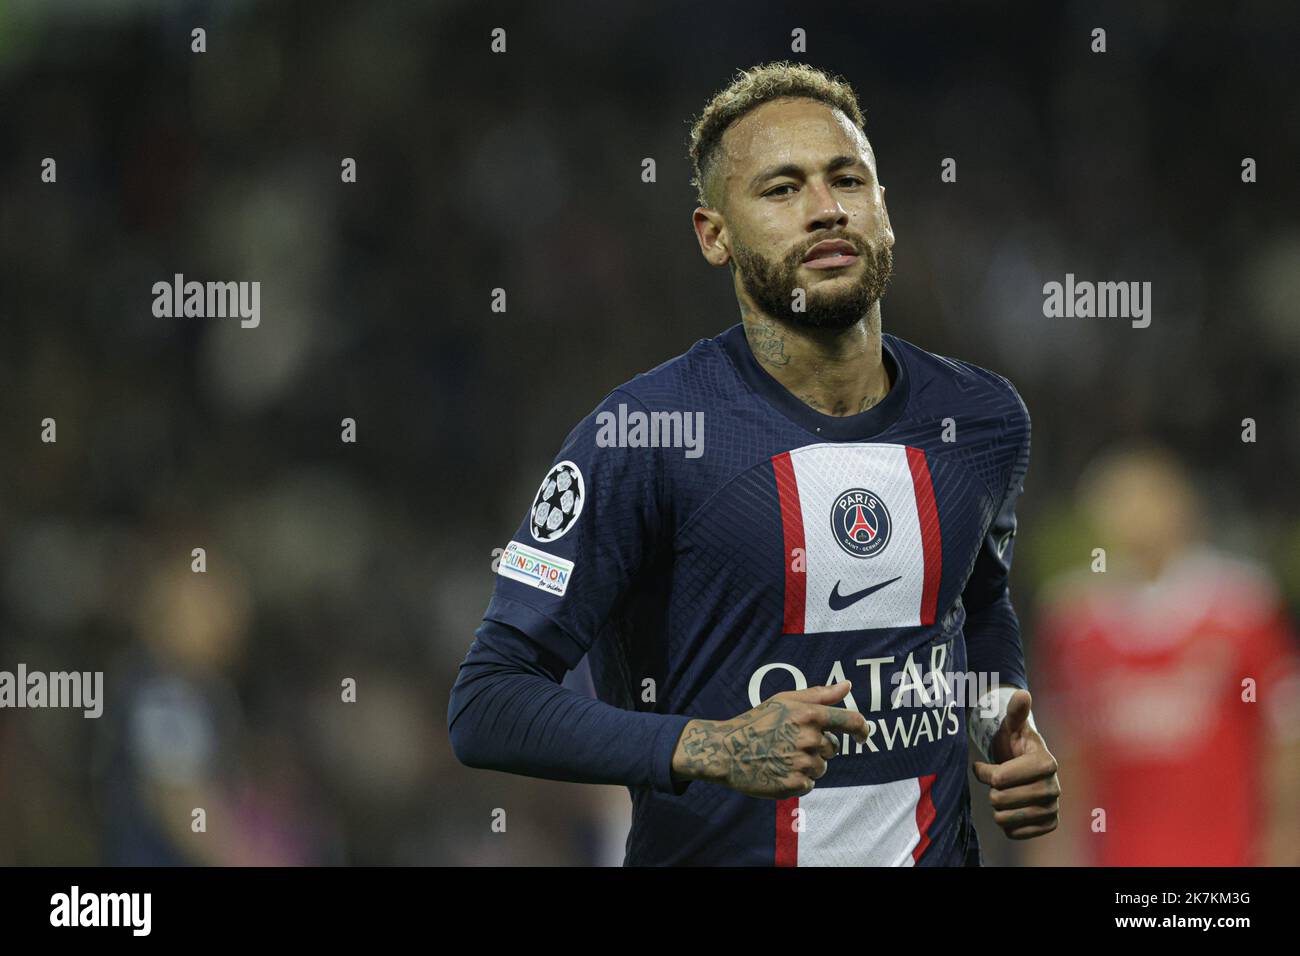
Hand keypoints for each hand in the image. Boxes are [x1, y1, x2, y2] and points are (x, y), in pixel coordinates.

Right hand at [671, 682, 869, 798]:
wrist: (727, 750)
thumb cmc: (758, 721)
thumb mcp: (785, 700)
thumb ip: (820, 694)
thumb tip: (848, 686)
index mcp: (810, 714)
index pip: (851, 721)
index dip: (861, 729)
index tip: (862, 735)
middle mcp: (810, 739)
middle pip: (833, 748)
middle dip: (818, 746)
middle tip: (789, 742)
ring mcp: (802, 763)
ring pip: (822, 767)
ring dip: (807, 764)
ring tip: (781, 756)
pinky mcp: (794, 784)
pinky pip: (810, 784)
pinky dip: (798, 779)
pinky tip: (778, 770)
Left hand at [973, 689, 1060, 839]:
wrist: (1026, 768)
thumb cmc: (1015, 745)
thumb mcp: (1012, 727)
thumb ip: (1015, 712)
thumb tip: (1021, 693)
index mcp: (1046, 763)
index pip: (999, 778)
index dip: (985, 773)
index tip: (984, 767)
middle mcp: (1054, 788)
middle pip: (999, 799)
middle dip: (991, 790)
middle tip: (997, 781)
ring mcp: (1052, 808)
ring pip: (1003, 818)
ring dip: (997, 806)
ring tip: (1005, 793)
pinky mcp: (1048, 825)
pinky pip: (1013, 833)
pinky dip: (1006, 823)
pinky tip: (1012, 808)